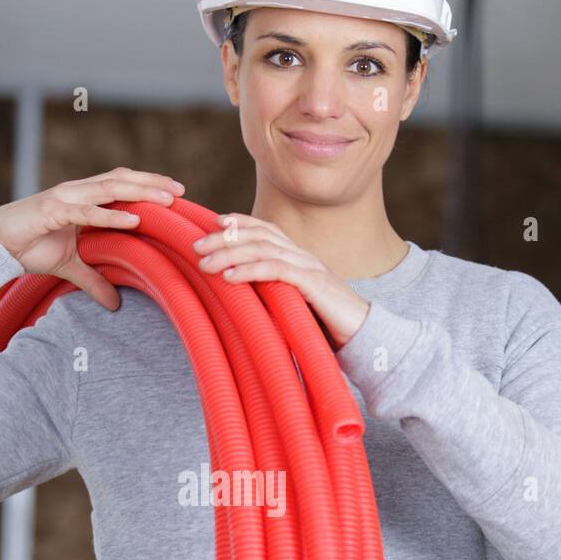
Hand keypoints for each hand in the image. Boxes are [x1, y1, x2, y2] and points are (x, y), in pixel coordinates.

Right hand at [0, 169, 185, 309]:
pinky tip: (133, 219)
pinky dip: (111, 215)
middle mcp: (76, 192)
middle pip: (121, 180)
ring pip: (109, 189)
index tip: (176, 193)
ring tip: (166, 199)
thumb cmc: (28, 247)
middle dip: (152, 183)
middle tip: (180, 190)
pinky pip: (87, 212)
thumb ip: (93, 281)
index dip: (147, 185)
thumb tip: (115, 304)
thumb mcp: (69, 268)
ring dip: (140, 193)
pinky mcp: (52, 210)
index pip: (121, 184)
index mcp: (83, 199)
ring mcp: (65, 198)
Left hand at [192, 211, 367, 347]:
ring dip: (230, 253)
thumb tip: (239, 303)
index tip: (212, 224)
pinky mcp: (314, 284)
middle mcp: (303, 256)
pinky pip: (277, 271)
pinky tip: (229, 277)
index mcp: (298, 258)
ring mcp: (310, 267)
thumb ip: (270, 298)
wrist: (364, 337)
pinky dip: (250, 271)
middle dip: (224, 238)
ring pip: (264, 249)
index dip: (239, 222)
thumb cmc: (326, 327)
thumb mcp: (292, 307)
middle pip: (258, 235)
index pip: (265, 230)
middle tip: (195, 247)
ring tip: (204, 263)